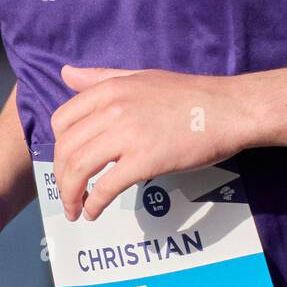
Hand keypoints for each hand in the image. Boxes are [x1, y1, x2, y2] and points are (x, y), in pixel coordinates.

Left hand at [51, 65, 260, 220]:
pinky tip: (94, 212)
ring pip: (79, 169)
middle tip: (69, 194)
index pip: (62, 120)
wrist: (228, 109)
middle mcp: (113, 109)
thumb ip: (101, 77)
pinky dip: (93, 204)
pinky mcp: (145, 161)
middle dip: (61, 177)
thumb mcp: (140, 77)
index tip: (66, 164)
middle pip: (66, 149)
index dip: (59, 148)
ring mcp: (128, 135)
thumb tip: (66, 73)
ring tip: (76, 209)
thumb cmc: (189, 95)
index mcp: (110, 88)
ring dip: (71, 195)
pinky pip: (105, 187)